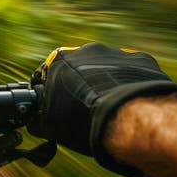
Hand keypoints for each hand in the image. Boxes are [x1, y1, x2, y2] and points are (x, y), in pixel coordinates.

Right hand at [27, 42, 176, 176]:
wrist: (128, 119)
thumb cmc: (83, 120)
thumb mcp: (49, 126)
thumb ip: (38, 120)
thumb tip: (35, 123)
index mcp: (59, 60)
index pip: (49, 75)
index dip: (52, 93)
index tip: (58, 107)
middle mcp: (86, 50)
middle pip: (79, 69)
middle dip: (81, 86)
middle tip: (86, 110)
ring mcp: (115, 53)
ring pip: (107, 70)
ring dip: (106, 85)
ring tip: (111, 110)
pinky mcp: (141, 60)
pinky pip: (132, 72)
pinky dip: (129, 85)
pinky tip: (130, 104)